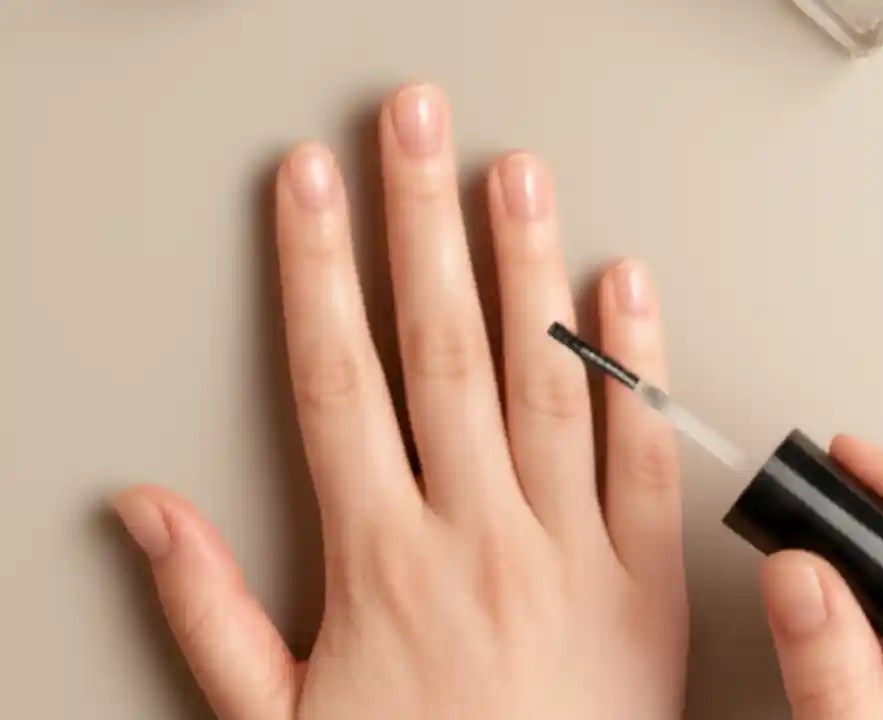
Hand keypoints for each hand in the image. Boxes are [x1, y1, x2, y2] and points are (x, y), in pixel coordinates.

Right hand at [112, 83, 687, 718]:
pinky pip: (644, 454)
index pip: (336, 377)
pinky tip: (625, 288)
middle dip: (419, 222)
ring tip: (517, 176)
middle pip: (439, 346)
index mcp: (380, 561)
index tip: (310, 186)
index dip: (316, 269)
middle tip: (417, 125)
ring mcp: (568, 550)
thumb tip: (149, 514)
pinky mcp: (646, 579)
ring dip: (526, 265)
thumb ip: (209, 610)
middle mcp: (475, 536)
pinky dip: (636, 363)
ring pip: (543, 380)